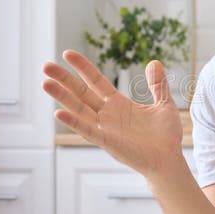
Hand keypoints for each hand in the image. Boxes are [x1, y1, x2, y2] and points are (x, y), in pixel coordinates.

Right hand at [42, 50, 182, 176]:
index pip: (96, 81)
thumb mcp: (163, 104)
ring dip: (62, 97)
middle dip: (64, 79)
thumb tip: (154, 62)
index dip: (83, 67)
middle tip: (46, 66)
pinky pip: (87, 130)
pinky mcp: (108, 142)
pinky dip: (74, 122)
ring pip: (79, 109)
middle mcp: (107, 115)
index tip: (67, 53)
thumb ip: (158, 84)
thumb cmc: (165, 136)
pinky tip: (59, 113)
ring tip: (45, 83)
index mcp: (118, 104)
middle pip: (81, 93)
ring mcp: (105, 128)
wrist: (169, 160)